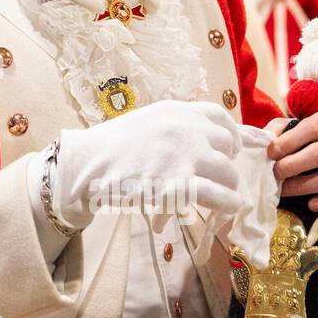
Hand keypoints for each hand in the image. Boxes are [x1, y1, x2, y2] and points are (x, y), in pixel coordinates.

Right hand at [50, 100, 243, 229]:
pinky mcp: (179, 184)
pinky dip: (229, 202)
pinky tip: (229, 207)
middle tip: (218, 175)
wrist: (85, 165)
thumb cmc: (111, 147)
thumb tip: (211, 138)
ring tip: (224, 196)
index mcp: (175, 111)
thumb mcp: (147, 123)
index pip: (219, 116)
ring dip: (228, 185)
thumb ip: (175, 127)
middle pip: (226, 145)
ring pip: (227, 171)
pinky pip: (219, 194)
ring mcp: (184, 155)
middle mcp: (184, 128)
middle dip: (227, 161)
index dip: (231, 133)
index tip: (232, 147)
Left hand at [266, 111, 317, 212]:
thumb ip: (275, 132)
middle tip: (275, 173)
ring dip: (303, 186)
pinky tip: (310, 204)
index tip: (271, 153)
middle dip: (293, 166)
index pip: (313, 128)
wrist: (310, 159)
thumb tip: (267, 143)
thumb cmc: (296, 142)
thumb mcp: (284, 130)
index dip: (289, 141)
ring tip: (284, 189)